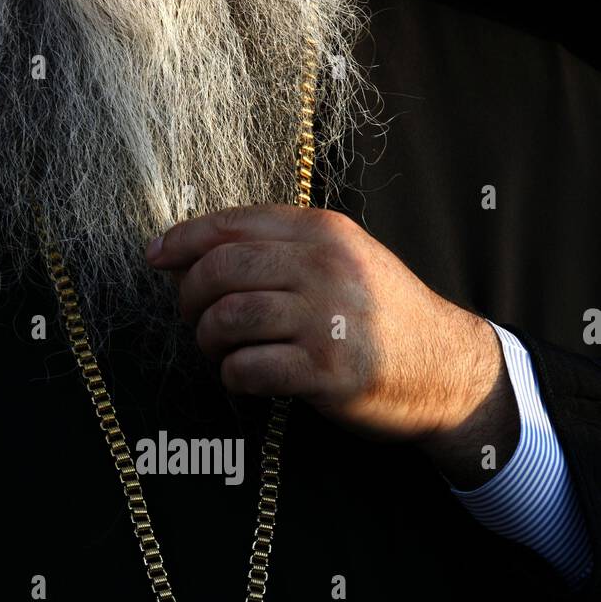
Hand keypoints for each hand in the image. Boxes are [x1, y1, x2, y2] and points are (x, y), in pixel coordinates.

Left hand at [146, 204, 518, 484]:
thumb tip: (192, 254)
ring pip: (227, 319)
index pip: (233, 224)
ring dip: (208, 339)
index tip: (156, 256)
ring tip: (218, 349)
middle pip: (221, 270)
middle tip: (191, 315)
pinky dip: (232, 376)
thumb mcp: (345, 260)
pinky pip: (247, 369)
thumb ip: (282, 249)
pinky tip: (244, 377)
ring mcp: (326, 320)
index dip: (183, 239)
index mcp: (325, 232)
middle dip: (190, 295)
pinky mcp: (325, 372)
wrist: (445, 367)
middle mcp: (325, 268)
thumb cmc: (383, 316)